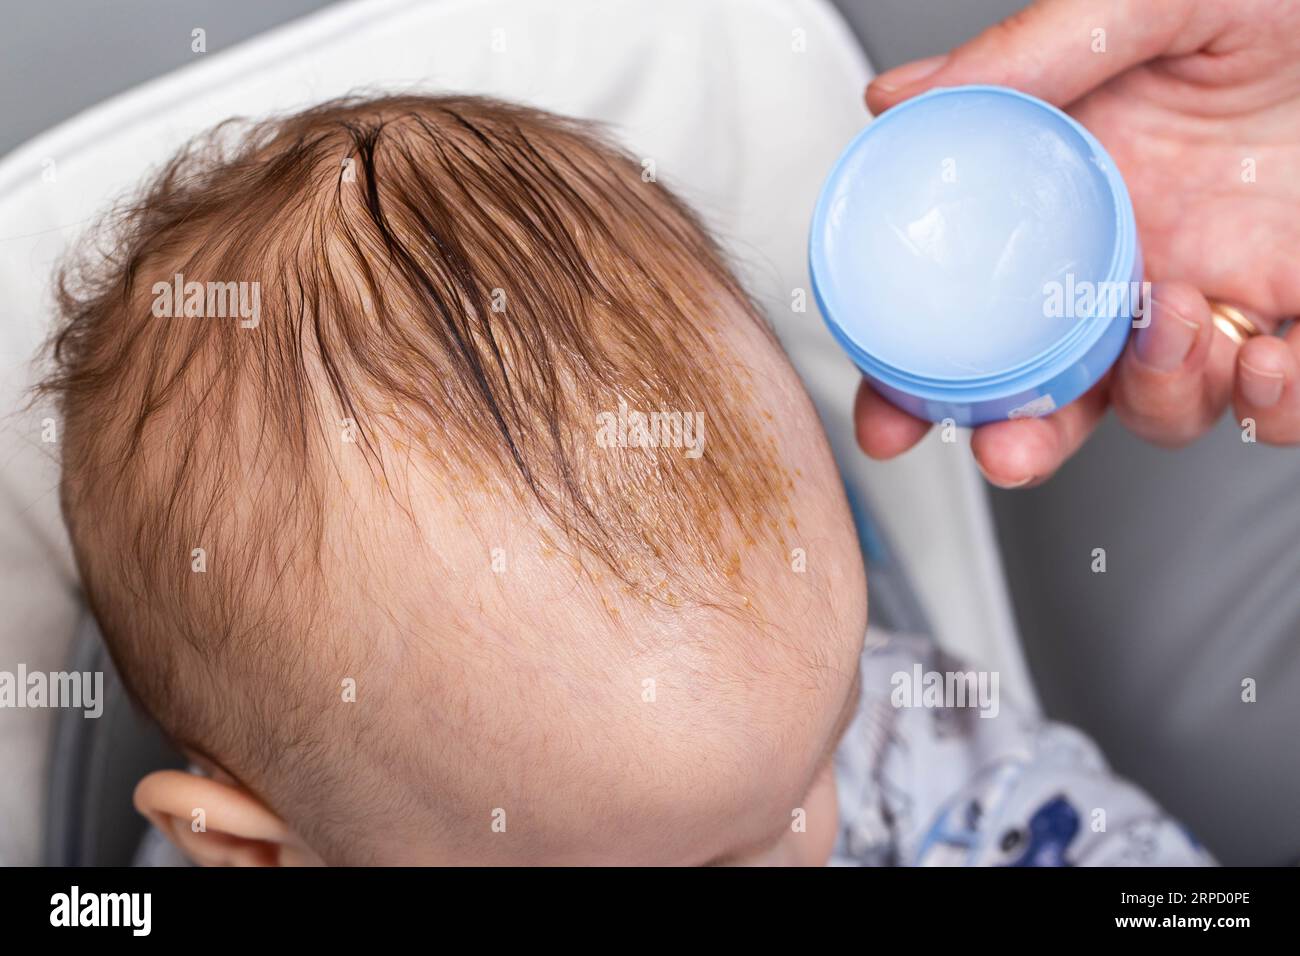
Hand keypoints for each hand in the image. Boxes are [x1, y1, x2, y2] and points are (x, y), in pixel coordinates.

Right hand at [856, 0, 1299, 485]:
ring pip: (1164, 408)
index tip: (893, 416)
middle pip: (1059, 391)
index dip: (931, 379)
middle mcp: (1141, 259)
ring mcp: (1224, 291)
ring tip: (1172, 318)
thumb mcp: (1144, 3)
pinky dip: (1272, 409)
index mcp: (1086, 196)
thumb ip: (1029, 50)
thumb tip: (903, 97)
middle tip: (1009, 445)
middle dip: (1023, 439)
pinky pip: (1281, 408)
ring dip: (1159, 394)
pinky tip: (1267, 359)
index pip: (985, 311)